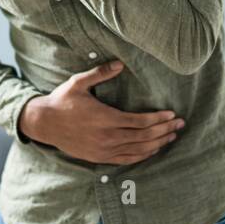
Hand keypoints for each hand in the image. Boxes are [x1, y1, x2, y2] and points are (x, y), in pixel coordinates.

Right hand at [18, 61, 184, 164]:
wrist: (44, 124)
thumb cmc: (62, 100)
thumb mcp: (78, 82)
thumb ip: (100, 73)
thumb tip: (120, 63)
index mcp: (105, 118)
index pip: (139, 122)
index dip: (158, 119)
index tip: (172, 114)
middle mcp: (107, 137)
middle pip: (143, 137)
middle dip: (164, 130)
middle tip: (180, 125)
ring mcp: (104, 150)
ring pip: (138, 150)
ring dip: (158, 144)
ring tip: (172, 137)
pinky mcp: (100, 158)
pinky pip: (126, 160)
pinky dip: (143, 156)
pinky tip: (153, 150)